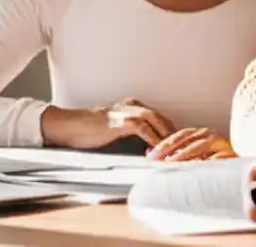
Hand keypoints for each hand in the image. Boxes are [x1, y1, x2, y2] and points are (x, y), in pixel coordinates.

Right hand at [40, 98, 175, 149]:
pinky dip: (152, 140)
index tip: (181, 143)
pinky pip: (142, 129)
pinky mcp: (118, 121)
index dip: (170, 130)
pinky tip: (156, 150)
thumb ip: (132, 134)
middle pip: (160, 117)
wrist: (70, 126)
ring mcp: (124, 112)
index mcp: (132, 106)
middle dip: (174, 132)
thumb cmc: (91, 131)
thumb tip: (150, 148)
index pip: (158, 117)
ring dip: (166, 136)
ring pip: (154, 120)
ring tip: (174, 150)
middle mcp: (131, 105)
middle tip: (185, 147)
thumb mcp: (116, 130)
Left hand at [146, 127, 235, 161]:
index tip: (151, 156)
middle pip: (188, 139)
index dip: (164, 144)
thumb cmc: (213, 162)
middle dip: (171, 150)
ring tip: (172, 163)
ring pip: (202, 146)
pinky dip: (206, 161)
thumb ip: (173, 153)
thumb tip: (149, 153)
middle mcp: (211, 135)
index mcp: (201, 133)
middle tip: (158, 161)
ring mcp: (222, 144)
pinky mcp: (232, 156)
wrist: (241, 170)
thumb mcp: (192, 157)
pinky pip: (218, 157)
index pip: (179, 135)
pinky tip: (196, 168)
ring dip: (185, 154)